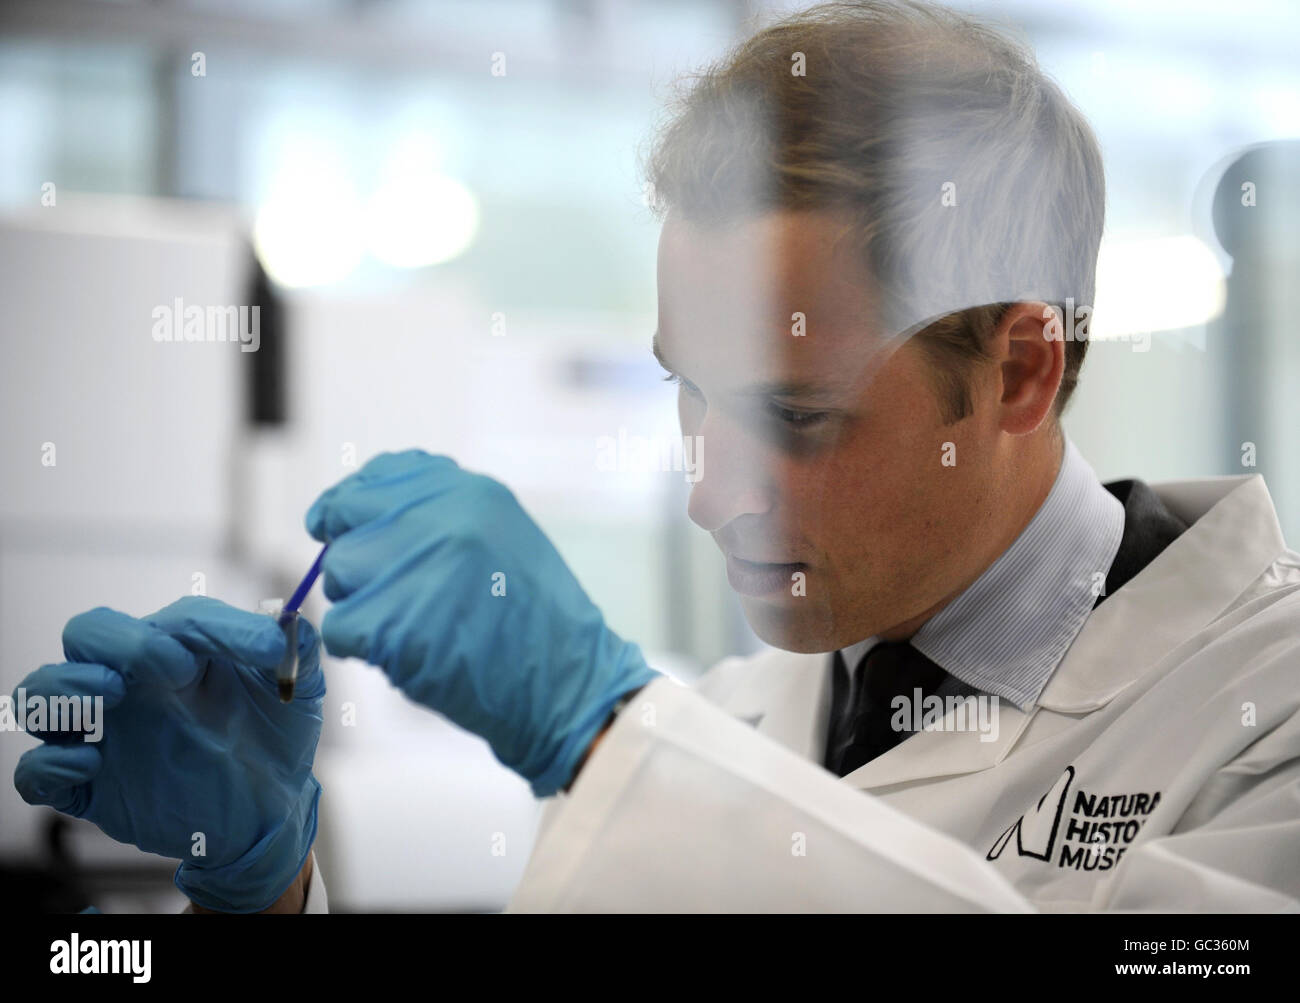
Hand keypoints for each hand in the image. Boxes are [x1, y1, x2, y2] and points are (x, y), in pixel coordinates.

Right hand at [12, 596, 324, 912]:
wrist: (271, 812)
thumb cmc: (276, 738)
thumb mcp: (301, 691)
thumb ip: (300, 649)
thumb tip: (289, 621)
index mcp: (180, 651)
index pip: (176, 620)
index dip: (218, 628)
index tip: (267, 653)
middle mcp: (133, 683)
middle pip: (88, 633)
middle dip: (119, 641)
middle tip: (170, 666)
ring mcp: (107, 733)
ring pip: (39, 692)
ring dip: (63, 686)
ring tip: (111, 696)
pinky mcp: (92, 787)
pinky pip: (35, 773)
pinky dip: (48, 765)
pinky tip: (90, 763)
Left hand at [306, 450, 660, 796]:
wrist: (566, 682)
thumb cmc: (534, 619)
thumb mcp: (501, 533)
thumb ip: (439, 513)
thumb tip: (358, 513)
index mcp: (466, 491)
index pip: (375, 478)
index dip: (353, 506)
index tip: (342, 528)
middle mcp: (439, 517)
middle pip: (345, 522)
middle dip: (356, 558)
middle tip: (382, 592)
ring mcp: (414, 567)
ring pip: (337, 574)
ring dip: (360, 604)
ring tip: (409, 626)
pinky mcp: (391, 623)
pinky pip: (339, 627)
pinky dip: (359, 646)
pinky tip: (402, 654)